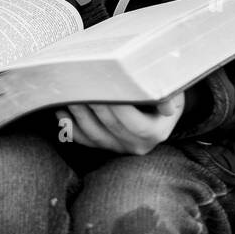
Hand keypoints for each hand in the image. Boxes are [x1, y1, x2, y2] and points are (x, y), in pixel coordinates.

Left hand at [55, 92, 184, 154]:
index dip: (118, 107)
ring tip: (69, 94)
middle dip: (94, 105)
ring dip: (79, 115)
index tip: (105, 87)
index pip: (133, 123)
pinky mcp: (105, 146)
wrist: (160, 108)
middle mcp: (138, 145)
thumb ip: (168, 95)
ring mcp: (120, 148)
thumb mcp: (173, 91)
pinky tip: (61, 110)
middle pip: (111, 127)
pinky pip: (85, 140)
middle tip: (80, 84)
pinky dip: (71, 126)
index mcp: (156, 133)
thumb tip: (167, 107)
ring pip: (94, 135)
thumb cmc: (165, 92)